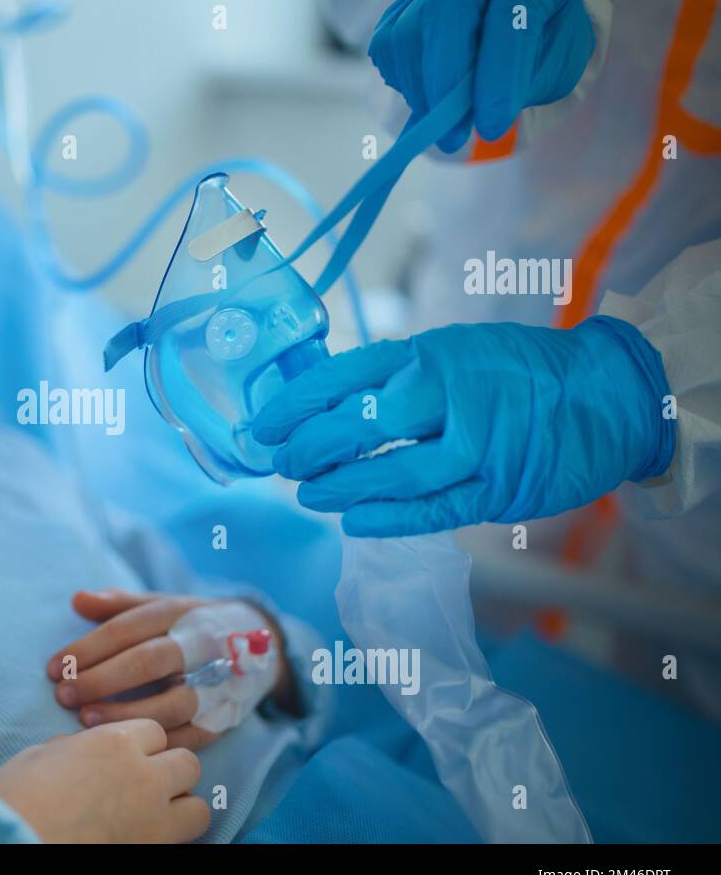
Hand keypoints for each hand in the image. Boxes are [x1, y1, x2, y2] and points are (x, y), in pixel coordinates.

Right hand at [0, 719, 208, 842]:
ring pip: (198, 804)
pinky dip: (176, 837)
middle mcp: (143, 774)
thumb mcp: (39, 757)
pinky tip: (148, 837)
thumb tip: (82, 751)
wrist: (8, 841)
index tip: (127, 761)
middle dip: (168, 774)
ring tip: (153, 818)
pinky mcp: (156, 848)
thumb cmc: (12, 799)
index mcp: (113, 742)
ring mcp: (154, 817)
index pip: (154, 732)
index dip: (141, 747)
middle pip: (186, 762)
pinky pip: (188, 838)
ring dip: (180, 808)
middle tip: (143, 789)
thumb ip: (75, 749)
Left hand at [46, 589, 291, 748]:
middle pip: (148, 661)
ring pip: (172, 701)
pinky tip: (127, 746)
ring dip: (127, 714)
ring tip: (86, 721)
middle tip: (63, 695)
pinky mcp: (225, 716)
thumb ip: (119, 604)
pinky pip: (192, 735)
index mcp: (178, 613)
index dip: (88, 648)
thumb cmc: (190, 625)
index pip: (128, 628)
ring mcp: (217, 682)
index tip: (54, 667)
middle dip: (102, 679)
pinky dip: (158, 742)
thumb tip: (77, 599)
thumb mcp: (161, 605)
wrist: (261, 644)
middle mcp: (201, 645)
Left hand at [250, 317, 674, 535]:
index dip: (296, 402)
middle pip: (361, 424)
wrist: (610, 393)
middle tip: (282, 462)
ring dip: (342, 487)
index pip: (345, 374)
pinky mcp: (499, 490)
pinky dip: (389, 519)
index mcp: (431, 354)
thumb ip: (398, 375)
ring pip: (394, 473)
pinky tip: (354, 523)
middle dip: (310, 447)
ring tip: (309, 494)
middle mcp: (450, 395)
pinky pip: (433, 510)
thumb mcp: (453, 352)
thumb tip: (326, 404)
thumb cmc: (517, 372)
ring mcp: (477, 446)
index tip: (265, 423)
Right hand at [369, 0, 595, 151]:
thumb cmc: (544, 35)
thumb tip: (471, 114)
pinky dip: (402, 79)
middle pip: (446, 9)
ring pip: (406, 29)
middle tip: (450, 136)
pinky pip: (386, 43)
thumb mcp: (556, 60)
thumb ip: (523, 82)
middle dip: (443, 82)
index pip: (510, 17)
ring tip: (441, 117)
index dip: (497, 78)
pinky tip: (427, 93)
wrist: (522, 7)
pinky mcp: (405, 0)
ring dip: (419, 88)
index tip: (490, 127)